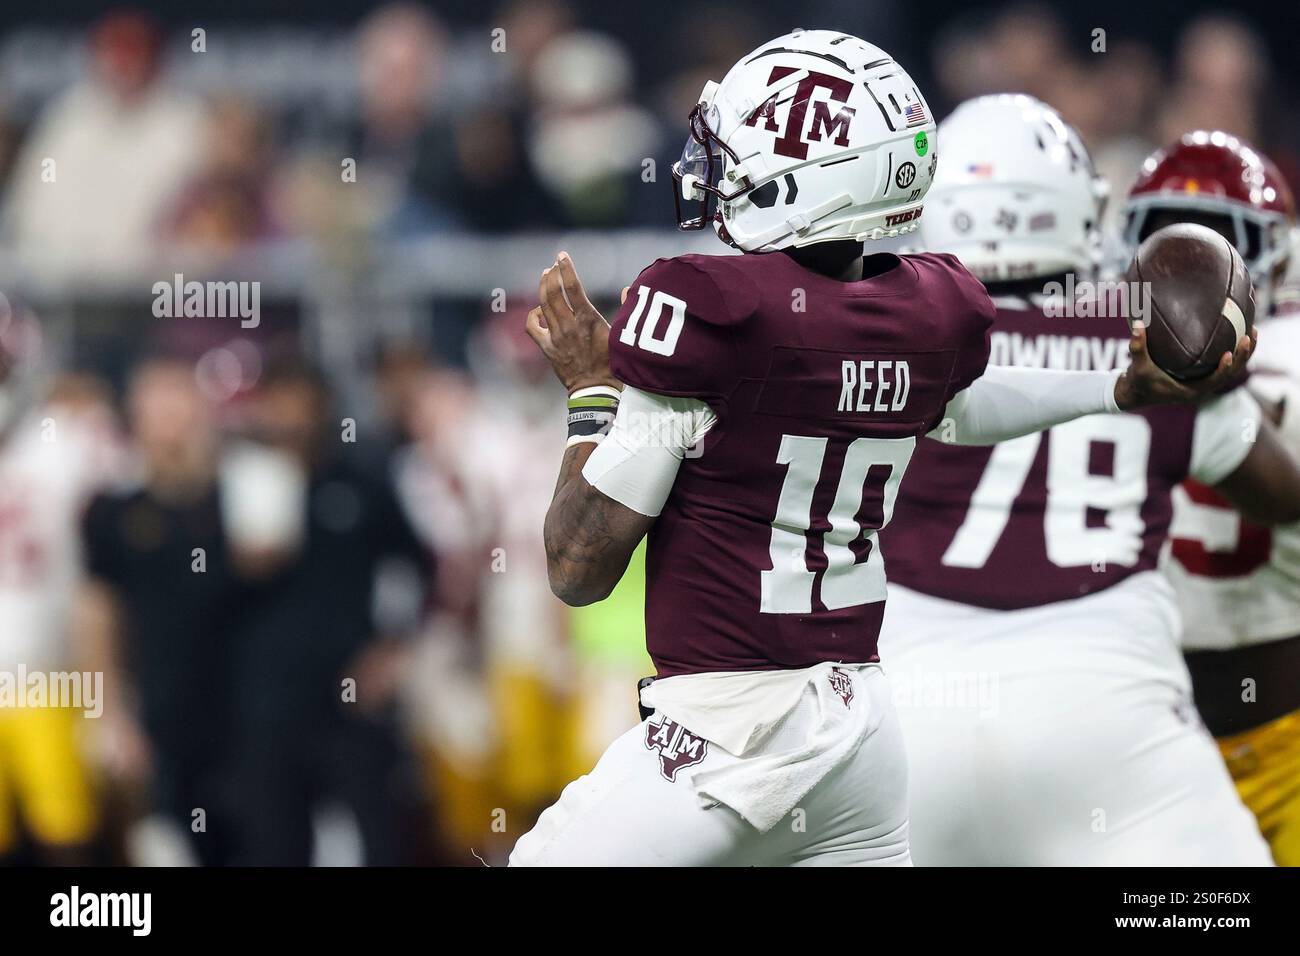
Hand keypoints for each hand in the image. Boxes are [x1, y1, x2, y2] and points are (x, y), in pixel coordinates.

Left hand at [525, 252, 621, 393]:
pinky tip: (539, 311)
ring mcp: (556, 337)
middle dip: (552, 275)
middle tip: (553, 266)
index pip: (573, 287)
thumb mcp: (620, 335)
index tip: (562, 255)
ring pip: (543, 305)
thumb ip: (622, 310)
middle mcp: (569, 326)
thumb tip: (626, 289)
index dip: (566, 268)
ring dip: (543, 288)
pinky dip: (533, 315)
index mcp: (588, 320)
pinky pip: (532, 326)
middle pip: (553, 293)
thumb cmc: (612, 364)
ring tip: (546, 277)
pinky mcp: (547, 347)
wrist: (595, 390)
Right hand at [1114, 325, 1256, 409]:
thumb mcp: (1138, 366)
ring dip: (1244, 353)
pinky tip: (1238, 333)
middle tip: (1249, 335)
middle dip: (1243, 356)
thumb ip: (1137, 346)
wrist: (1137, 392)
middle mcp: (1202, 388)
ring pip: (1232, 369)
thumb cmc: (1139, 381)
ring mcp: (1205, 382)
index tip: (1228, 354)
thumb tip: (1138, 324)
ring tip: (1252, 330)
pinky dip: (1234, 351)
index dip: (1223, 370)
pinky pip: (1225, 364)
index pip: (1213, 382)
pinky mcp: (1204, 375)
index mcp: (1190, 391)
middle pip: (1231, 374)